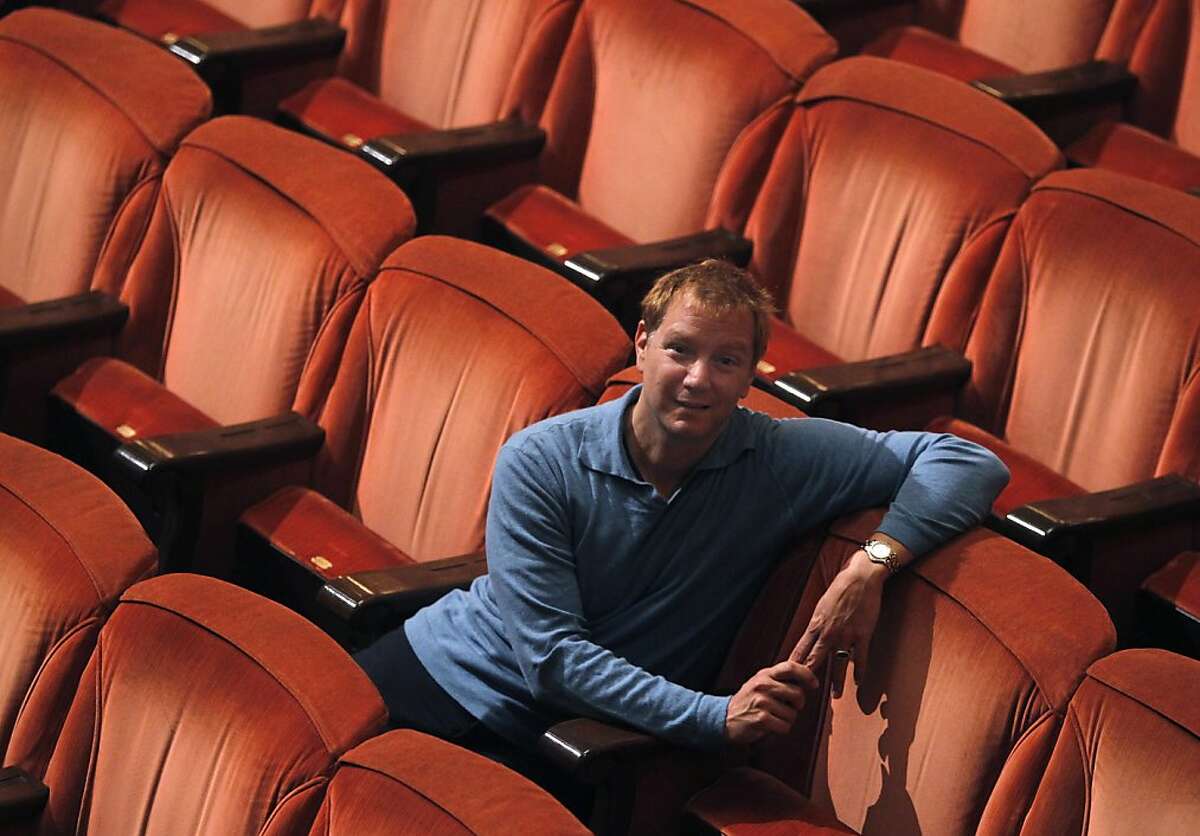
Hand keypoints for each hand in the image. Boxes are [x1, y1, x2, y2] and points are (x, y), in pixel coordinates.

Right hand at [725, 659, 818, 743]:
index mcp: (764, 674)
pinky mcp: (761, 718)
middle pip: (797, 693)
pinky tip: (769, 726)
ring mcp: (762, 702)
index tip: (814, 684)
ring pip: (793, 714)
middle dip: (798, 705)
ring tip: (773, 717)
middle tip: (787, 707)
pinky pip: (785, 726)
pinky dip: (781, 729)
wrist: (723, 718)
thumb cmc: (747, 701)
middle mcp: (763, 685)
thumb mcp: (760, 683)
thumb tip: (804, 681)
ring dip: (787, 719)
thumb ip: (778, 680)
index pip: (790, 667)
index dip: (806, 675)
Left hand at [789, 548, 888, 695]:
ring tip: (835, 696)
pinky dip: (859, 671)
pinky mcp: (862, 634)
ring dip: (836, 681)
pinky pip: (860, 657)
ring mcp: (845, 635)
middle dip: (809, 678)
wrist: (859, 579)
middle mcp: (828, 633)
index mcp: (815, 625)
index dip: (793, 665)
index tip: (787, 678)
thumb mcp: (821, 607)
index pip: (801, 650)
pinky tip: (858, 682)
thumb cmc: (840, 591)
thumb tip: (811, 640)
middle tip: (804, 694)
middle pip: (815, 659)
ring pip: (838, 663)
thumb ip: (817, 625)